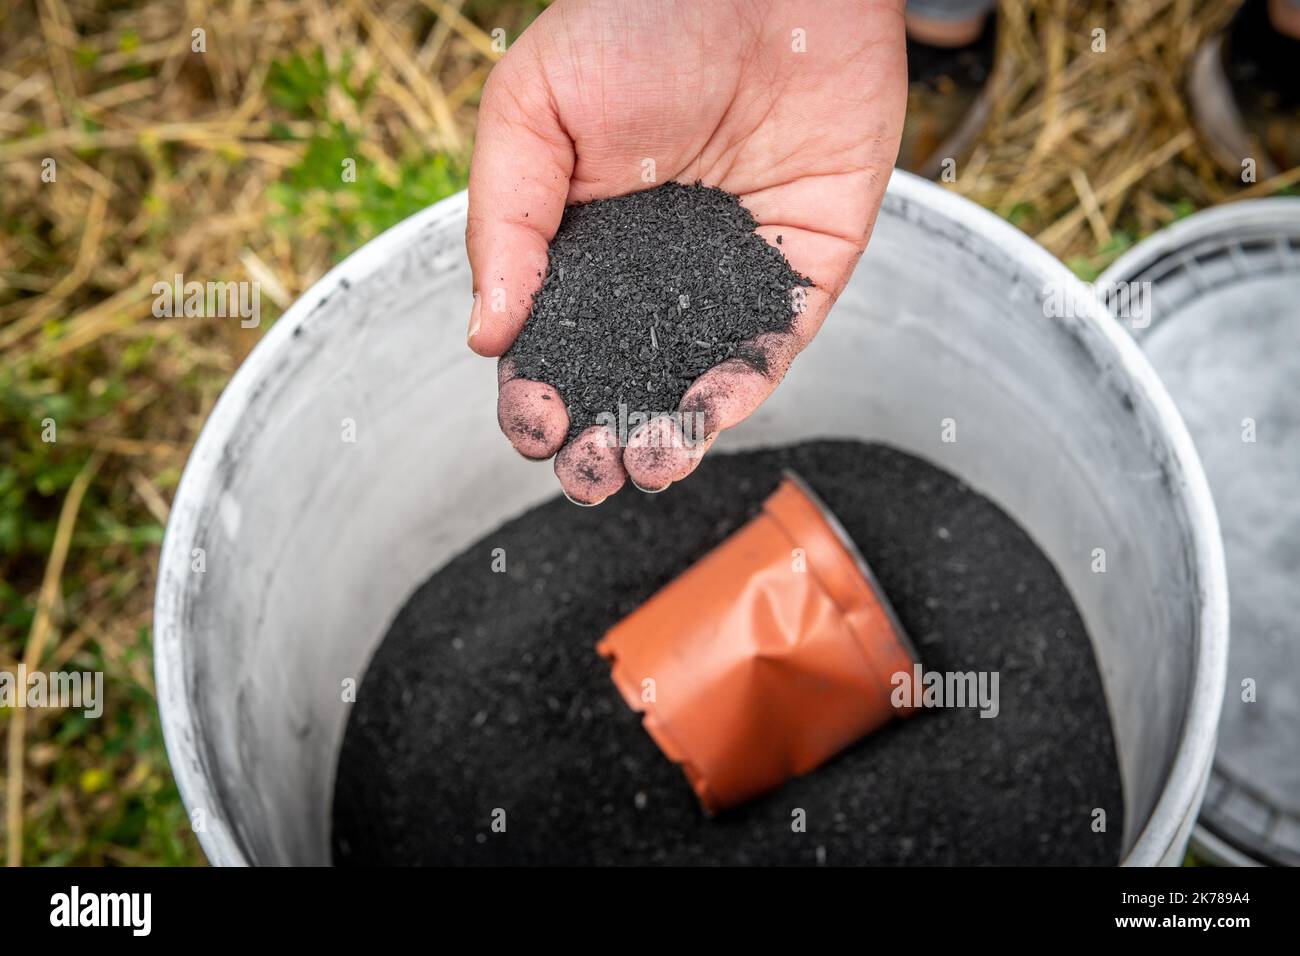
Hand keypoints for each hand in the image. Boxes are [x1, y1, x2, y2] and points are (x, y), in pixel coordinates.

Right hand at [466, 0, 905, 502]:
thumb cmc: (638, 22)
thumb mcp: (533, 109)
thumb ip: (506, 222)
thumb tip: (486, 337)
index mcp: (579, 243)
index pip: (550, 344)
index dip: (537, 397)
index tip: (535, 427)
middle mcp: (651, 273)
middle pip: (620, 380)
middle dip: (599, 441)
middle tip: (589, 474)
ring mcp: (725, 278)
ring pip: (692, 383)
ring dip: (665, 436)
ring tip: (644, 463)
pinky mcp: (799, 272)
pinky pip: (769, 347)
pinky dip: (737, 390)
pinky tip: (702, 418)